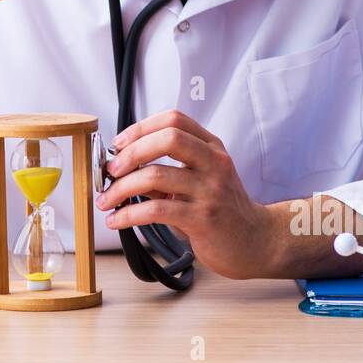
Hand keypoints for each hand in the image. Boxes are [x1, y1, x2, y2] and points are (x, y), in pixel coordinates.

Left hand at [95, 110, 270, 279]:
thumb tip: (122, 168)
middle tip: (112, 170)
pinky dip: (129, 214)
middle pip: (168, 138)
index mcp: (211, 148)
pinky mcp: (203, 218)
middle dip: (131, 152)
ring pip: (156, 175)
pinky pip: (157, 210)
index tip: (119, 143)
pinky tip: (117, 220)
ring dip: (121, 188)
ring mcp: (210, 190)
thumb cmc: (221, 210)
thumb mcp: (199, 182)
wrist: (255, 242)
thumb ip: (166, 172)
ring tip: (106, 200)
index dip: (141, 127)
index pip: (174, 120)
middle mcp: (213, 163)